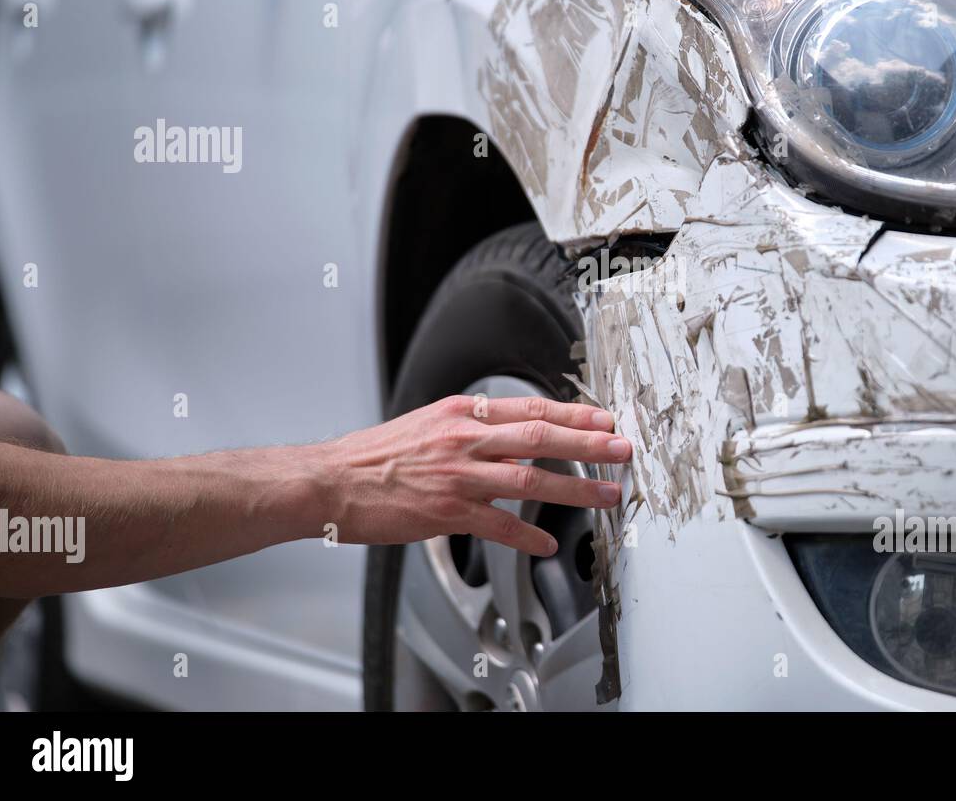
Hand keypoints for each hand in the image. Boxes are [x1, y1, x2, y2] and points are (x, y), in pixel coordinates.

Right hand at [317, 395, 630, 554]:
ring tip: (605, 495)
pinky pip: (498, 526)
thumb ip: (472, 427)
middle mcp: (466, 439)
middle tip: (624, 450)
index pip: (533, 408)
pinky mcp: (446, 512)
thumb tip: (510, 432)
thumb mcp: (430, 422)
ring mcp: (458, 476)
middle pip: (543, 437)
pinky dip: (527, 538)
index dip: (576, 413)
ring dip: (574, 488)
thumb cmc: (376, 455)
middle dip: (590, 443)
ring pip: (530, 479)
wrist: (331, 481)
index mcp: (464, 413)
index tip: (606, 417)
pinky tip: (546, 547)